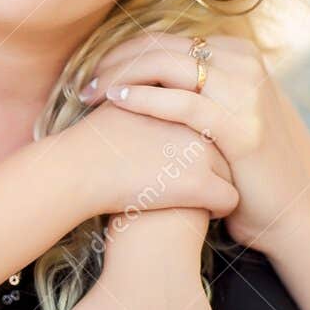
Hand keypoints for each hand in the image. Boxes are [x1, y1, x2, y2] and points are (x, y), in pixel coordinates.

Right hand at [69, 101, 239, 220]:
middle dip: (221, 157)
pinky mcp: (199, 184)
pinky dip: (221, 209)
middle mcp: (198, 121)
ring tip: (205, 195)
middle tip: (202, 176)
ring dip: (223, 183)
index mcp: (182, 98)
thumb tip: (151, 98)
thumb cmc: (92, 143)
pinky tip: (208, 213)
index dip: (208, 136)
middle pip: (226, 143)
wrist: (77, 171)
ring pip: (232, 171)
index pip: (213, 116)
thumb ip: (148, 97)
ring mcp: (202, 152)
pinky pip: (229, 200)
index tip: (200, 154)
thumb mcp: (124, 104)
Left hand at [82, 33, 309, 256]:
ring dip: (121, 76)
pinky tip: (117, 101)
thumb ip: (202, 89)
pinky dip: (145, 98)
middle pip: (162, 48)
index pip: (168, 41)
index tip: (95, 72)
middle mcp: (245, 64)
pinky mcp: (242, 125)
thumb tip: (153, 74)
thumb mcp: (231, 115)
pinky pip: (182, 102)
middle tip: (84, 83)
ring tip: (90, 93)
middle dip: (116, 62)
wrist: (296, 212)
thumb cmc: (252, 170)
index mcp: (240, 54)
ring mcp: (247, 91)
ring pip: (167, 67)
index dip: (125, 53)